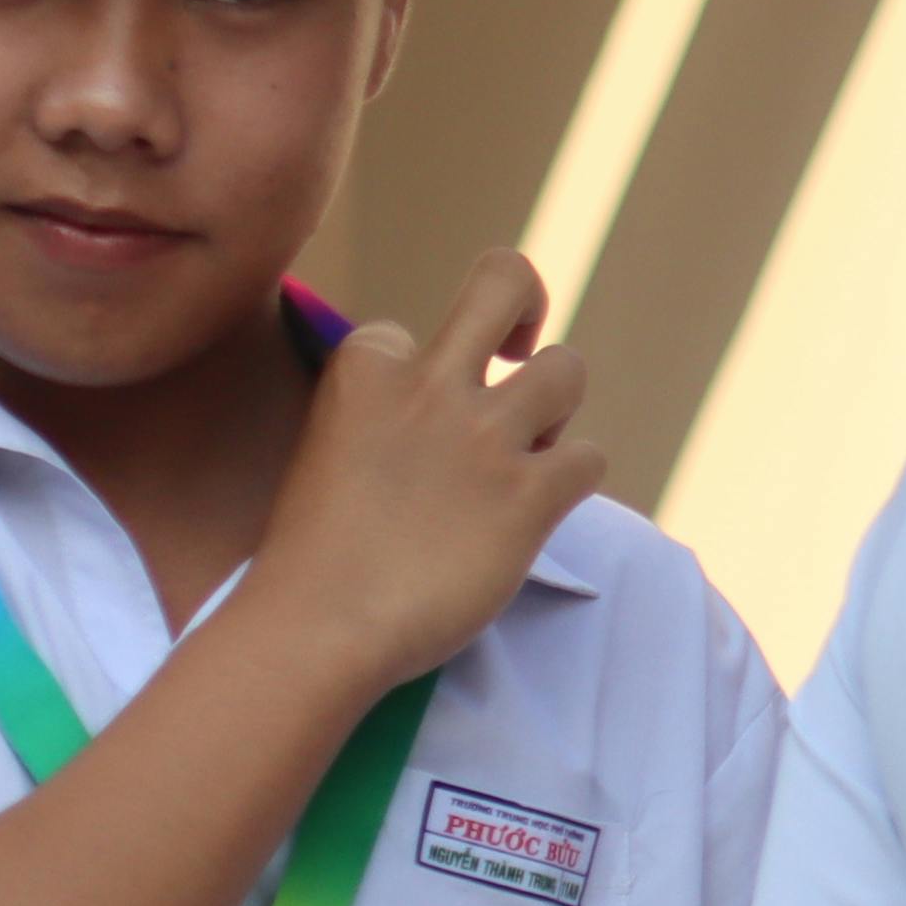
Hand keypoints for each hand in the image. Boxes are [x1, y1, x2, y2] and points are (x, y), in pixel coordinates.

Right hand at [252, 248, 600, 695]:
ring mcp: (483, 437)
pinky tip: (538, 508)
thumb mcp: (331, 449)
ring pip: (569, 369)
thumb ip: (379, 417)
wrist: (318, 625)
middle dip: (525, 302)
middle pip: (504, 280)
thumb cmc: (316, 555)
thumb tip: (432, 418)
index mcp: (364, 367)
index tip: (413, 427)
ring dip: (558, 409)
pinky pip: (589, 457)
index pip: (409, 332)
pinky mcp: (529, 495)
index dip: (423, 376)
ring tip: (525, 454)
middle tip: (521, 354)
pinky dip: (572, 479)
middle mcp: (429, 385)